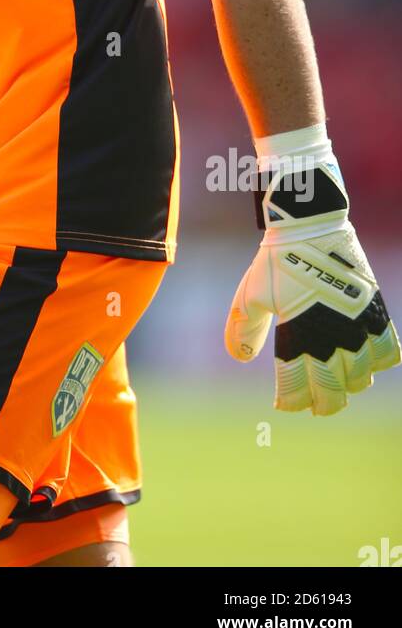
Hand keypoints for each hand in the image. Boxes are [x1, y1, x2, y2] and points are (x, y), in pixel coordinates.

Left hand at [225, 164, 400, 413]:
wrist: (309, 224)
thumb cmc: (275, 259)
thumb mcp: (250, 294)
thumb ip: (243, 328)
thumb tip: (240, 359)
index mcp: (298, 335)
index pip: (298, 387)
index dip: (292, 402)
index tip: (286, 404)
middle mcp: (330, 336)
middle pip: (334, 390)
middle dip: (326, 403)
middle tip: (318, 403)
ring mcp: (356, 325)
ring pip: (363, 376)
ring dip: (352, 384)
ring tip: (341, 381)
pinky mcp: (374, 310)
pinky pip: (389, 350)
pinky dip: (380, 362)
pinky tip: (368, 363)